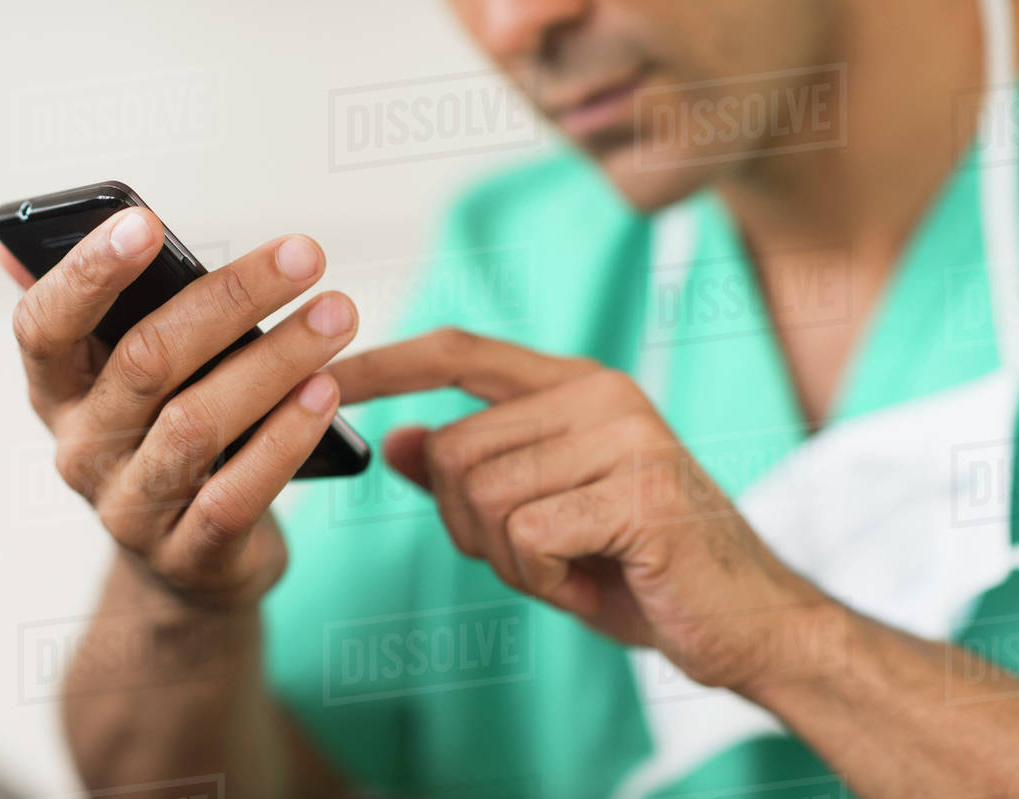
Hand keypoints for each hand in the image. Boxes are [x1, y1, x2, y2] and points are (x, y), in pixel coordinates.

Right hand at [0, 208, 357, 607]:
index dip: (88, 274)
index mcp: (59, 393)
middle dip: (231, 299)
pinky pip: (236, 495)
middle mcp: (82, 451)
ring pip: (197, 423)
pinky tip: (327, 393)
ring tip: (337, 315)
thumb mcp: (132, 381)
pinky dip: (285, 439)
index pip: (43, 326)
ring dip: (275, 361)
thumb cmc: (170, 440)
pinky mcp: (190, 557)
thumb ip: (106, 314)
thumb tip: (13, 242)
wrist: (193, 565)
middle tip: (306, 255)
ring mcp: (131, 511)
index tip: (147, 222)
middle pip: (146, 361)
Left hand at [330, 329, 832, 690]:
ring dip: (507, 559)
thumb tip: (394, 440)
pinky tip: (590, 581)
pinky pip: (525, 536)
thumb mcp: (539, 514)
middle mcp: (599, 394)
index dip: (387, 363)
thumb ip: (470, 472)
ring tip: (569, 566)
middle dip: (466, 526)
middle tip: (532, 556)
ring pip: (480, 495)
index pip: (458, 352)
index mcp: (575, 386)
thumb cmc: (637, 565)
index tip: (329, 374)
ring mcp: (625, 436)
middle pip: (452, 449)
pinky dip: (541, 580)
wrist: (747, 621)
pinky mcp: (640, 491)